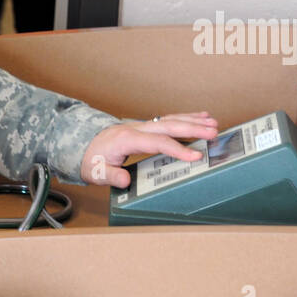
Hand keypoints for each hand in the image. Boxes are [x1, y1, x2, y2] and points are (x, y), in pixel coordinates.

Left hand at [80, 112, 219, 187]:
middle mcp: (135, 129)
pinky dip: (185, 118)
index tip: (195, 156)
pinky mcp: (144, 128)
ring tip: (213, 123)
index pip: (156, 142)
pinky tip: (200, 117)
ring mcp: (141, 126)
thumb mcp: (96, 172)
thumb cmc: (90, 160)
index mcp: (126, 139)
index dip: (177, 149)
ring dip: (192, 121)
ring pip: (170, 120)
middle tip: (213, 133)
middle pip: (168, 126)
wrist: (82, 147)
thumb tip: (125, 180)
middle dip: (192, 129)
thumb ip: (111, 176)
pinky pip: (167, 121)